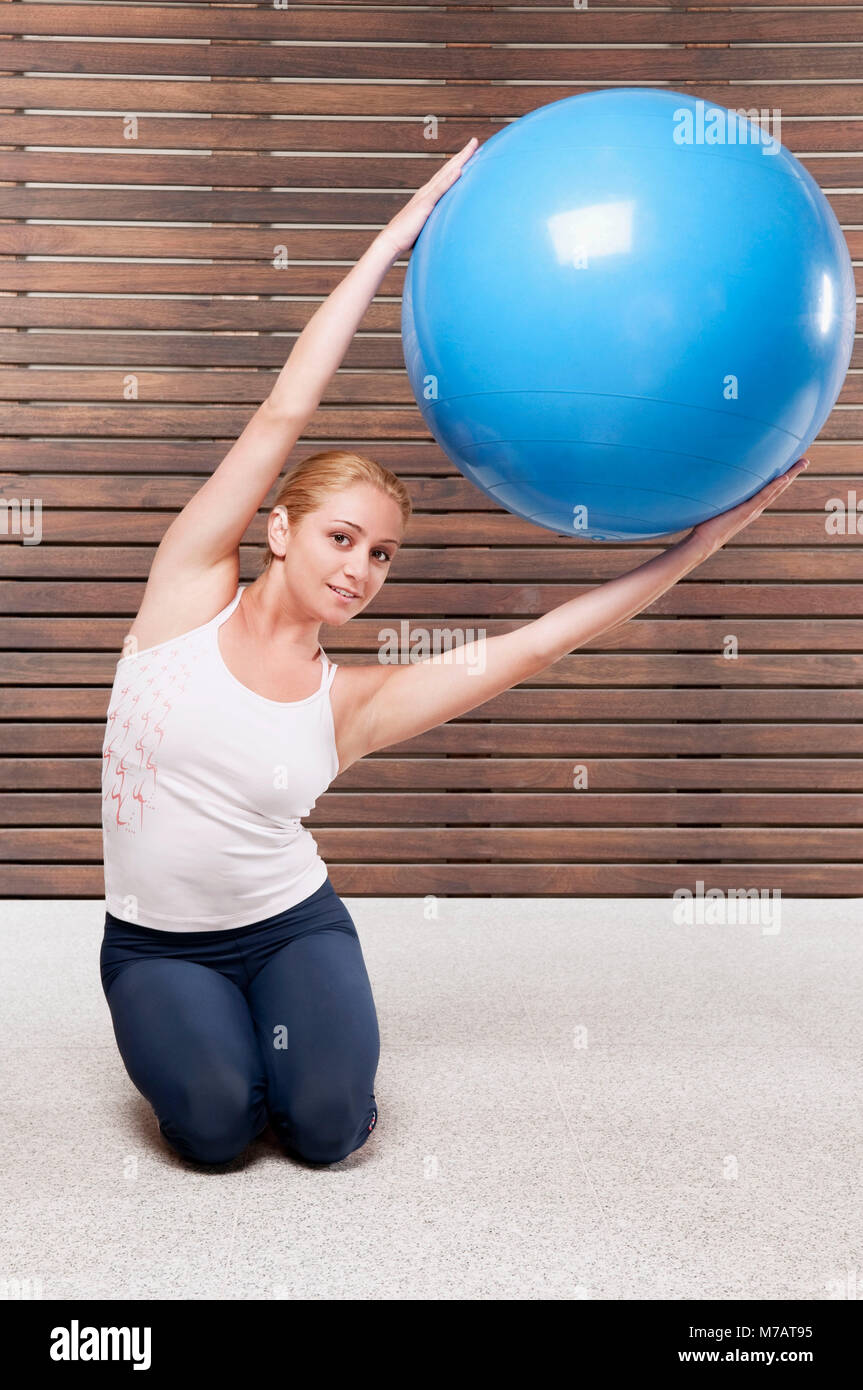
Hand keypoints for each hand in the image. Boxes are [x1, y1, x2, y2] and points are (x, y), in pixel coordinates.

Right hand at [379, 137, 478, 257]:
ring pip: (445, 174)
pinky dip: (449, 179)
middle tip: (475, 141)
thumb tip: (444, 225)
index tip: (471, 152)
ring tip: (471, 149)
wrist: (391, 240)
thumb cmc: (407, 236)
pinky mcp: (425, 205)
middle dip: (462, 155)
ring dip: (459, 161)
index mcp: (428, 195)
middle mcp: (427, 191)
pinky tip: (459, 170)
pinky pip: (439, 190)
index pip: (446, 175)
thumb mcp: (426, 224)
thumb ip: (435, 219)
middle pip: (448, 169)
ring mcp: (426, 196)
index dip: (458, 162)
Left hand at [687, 456, 809, 558]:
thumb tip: (712, 479)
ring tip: (802, 464)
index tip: (790, 465)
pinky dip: (774, 487)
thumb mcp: (716, 505)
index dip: (780, 477)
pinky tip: (784, 477)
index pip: (768, 489)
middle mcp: (753, 508)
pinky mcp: (745, 512)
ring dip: (789, 476)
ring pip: (774, 490)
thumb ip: (720, 495)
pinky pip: (762, 497)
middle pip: (777, 488)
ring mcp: (751, 510)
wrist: (703, 543)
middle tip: (805, 460)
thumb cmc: (705, 525)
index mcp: (749, 506)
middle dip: (791, 473)